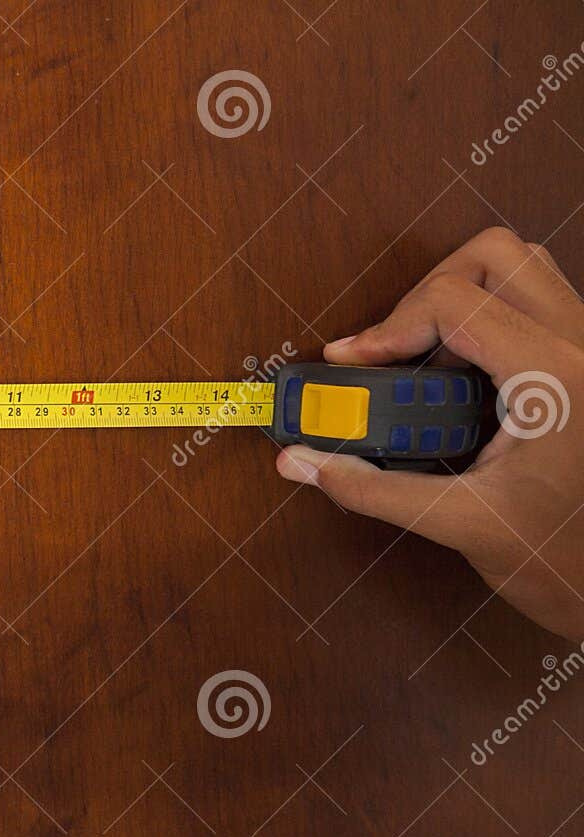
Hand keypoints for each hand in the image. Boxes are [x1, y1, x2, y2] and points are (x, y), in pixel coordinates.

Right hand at [276, 227, 583, 639]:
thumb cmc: (562, 559)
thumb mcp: (460, 524)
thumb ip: (372, 489)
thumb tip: (299, 461)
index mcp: (560, 376)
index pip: (456, 302)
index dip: (388, 327)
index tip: (350, 364)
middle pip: (495, 257)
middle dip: (428, 294)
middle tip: (392, 353)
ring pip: (523, 269)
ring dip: (461, 299)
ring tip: (426, 362)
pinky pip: (537, 305)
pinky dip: (487, 323)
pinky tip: (462, 381)